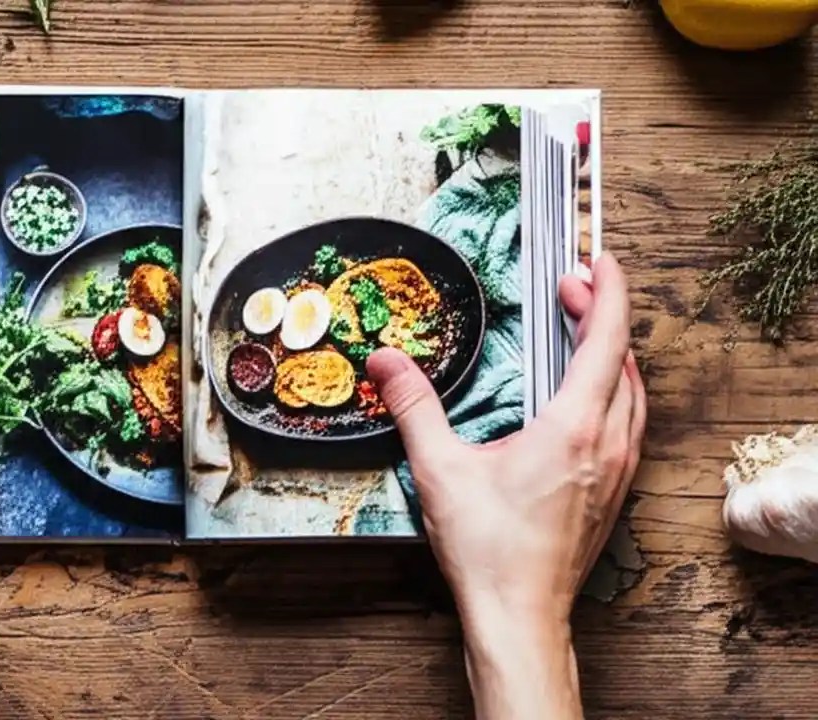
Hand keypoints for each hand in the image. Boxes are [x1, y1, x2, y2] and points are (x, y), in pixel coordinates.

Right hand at [367, 252, 644, 718]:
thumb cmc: (487, 550)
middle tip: (571, 291)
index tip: (599, 262)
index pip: (607, 340)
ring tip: (581, 334)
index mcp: (573, 428)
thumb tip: (384, 362)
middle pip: (623, 359)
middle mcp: (608, 444)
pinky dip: (614, 391)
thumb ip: (413, 407)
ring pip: (633, 393)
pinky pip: (630, 424)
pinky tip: (586, 397)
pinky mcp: (614, 493)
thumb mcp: (439, 469)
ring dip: (612, 354)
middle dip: (602, 315)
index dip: (609, 292)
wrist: (518, 615)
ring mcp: (617, 471)